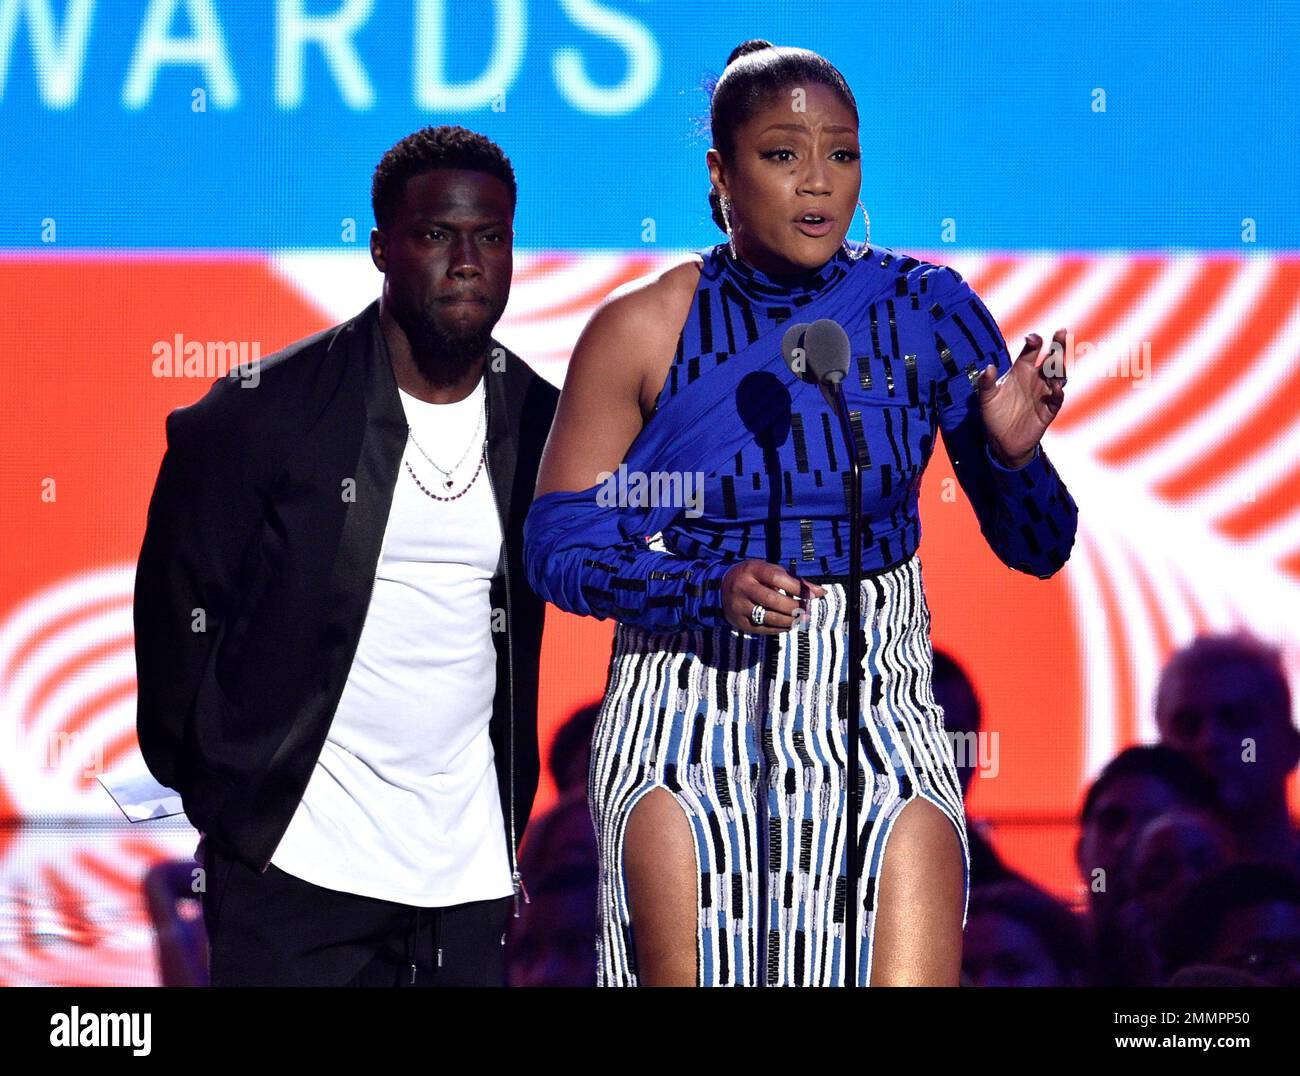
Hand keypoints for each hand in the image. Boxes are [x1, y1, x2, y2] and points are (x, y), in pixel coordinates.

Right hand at [722, 560, 825, 634]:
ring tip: (803, 619)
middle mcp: (743, 587)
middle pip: (773, 600)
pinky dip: (780, 628)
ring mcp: (739, 606)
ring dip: (790, 620)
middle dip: (795, 607)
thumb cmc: (754, 577)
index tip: (814, 595)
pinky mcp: (739, 622)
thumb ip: (791, 579)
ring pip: (769, 617)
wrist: (721, 588)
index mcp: (752, 570)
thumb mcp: (768, 570)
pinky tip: (790, 625)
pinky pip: (764, 629)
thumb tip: (818, 591)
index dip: (797, 588)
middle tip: (808, 610)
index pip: (777, 579)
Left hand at [973, 329, 1068, 466]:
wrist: (1001, 441)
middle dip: (1057, 344)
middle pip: (1051, 358)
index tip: (1032, 338)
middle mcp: (1036, 378)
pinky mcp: (1048, 410)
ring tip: (1057, 359)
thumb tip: (988, 368)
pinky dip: (1058, 392)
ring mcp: (1044, 393)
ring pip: (1058, 375)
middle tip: (1060, 331)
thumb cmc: (994, 415)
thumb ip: (986, 383)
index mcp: (1021, 370)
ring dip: (1060, 366)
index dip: (1034, 342)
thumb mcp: (985, 398)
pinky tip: (1056, 387)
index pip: (1032, 351)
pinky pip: (1057, 399)